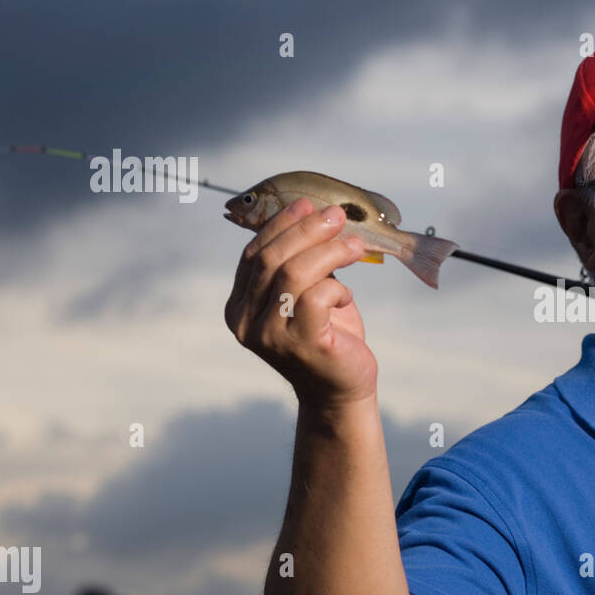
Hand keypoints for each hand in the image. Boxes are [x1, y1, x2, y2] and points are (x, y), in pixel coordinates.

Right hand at [224, 198, 377, 407]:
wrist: (340, 390)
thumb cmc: (326, 336)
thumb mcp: (305, 293)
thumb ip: (299, 262)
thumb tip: (310, 211)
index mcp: (239, 307)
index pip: (253, 254)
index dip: (281, 224)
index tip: (307, 204)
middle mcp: (246, 323)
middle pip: (271, 259)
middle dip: (306, 229)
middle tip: (337, 215)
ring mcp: (270, 336)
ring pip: (293, 273)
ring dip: (329, 252)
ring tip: (356, 245)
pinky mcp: (301, 345)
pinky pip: (317, 297)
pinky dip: (338, 288)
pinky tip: (346, 297)